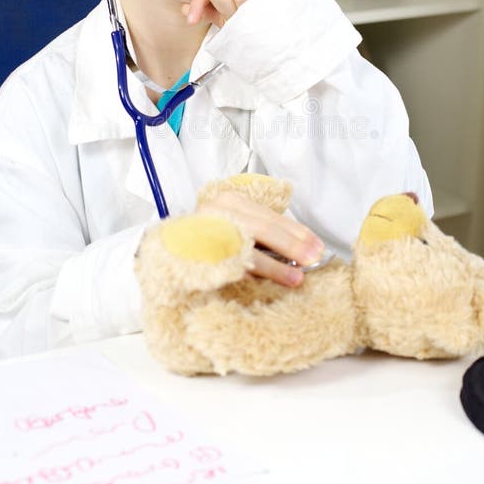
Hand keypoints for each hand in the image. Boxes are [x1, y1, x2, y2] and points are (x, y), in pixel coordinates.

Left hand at [182, 0, 277, 26]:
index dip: (197, 3)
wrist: (275, 30)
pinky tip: (254, 12)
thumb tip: (183, 8)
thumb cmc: (252, 21)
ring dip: (234, 11)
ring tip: (246, 15)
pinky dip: (244, 10)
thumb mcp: (225, 16)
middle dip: (222, 10)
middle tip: (237, 16)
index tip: (191, 21)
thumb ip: (207, 10)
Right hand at [197, 190, 324, 287]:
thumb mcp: (233, 224)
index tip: (318, 246)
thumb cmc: (206, 238)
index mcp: (231, 201)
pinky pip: (229, 265)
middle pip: (263, 228)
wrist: (165, 249)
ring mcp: (206, 231)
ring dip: (276, 265)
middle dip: (293, 245)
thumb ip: (258, 230)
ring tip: (297, 277)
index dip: (298, 232)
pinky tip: (265, 282)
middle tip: (314, 259)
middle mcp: (218, 211)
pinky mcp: (198, 254)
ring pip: (248, 247)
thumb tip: (298, 249)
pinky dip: (250, 275)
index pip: (271, 216)